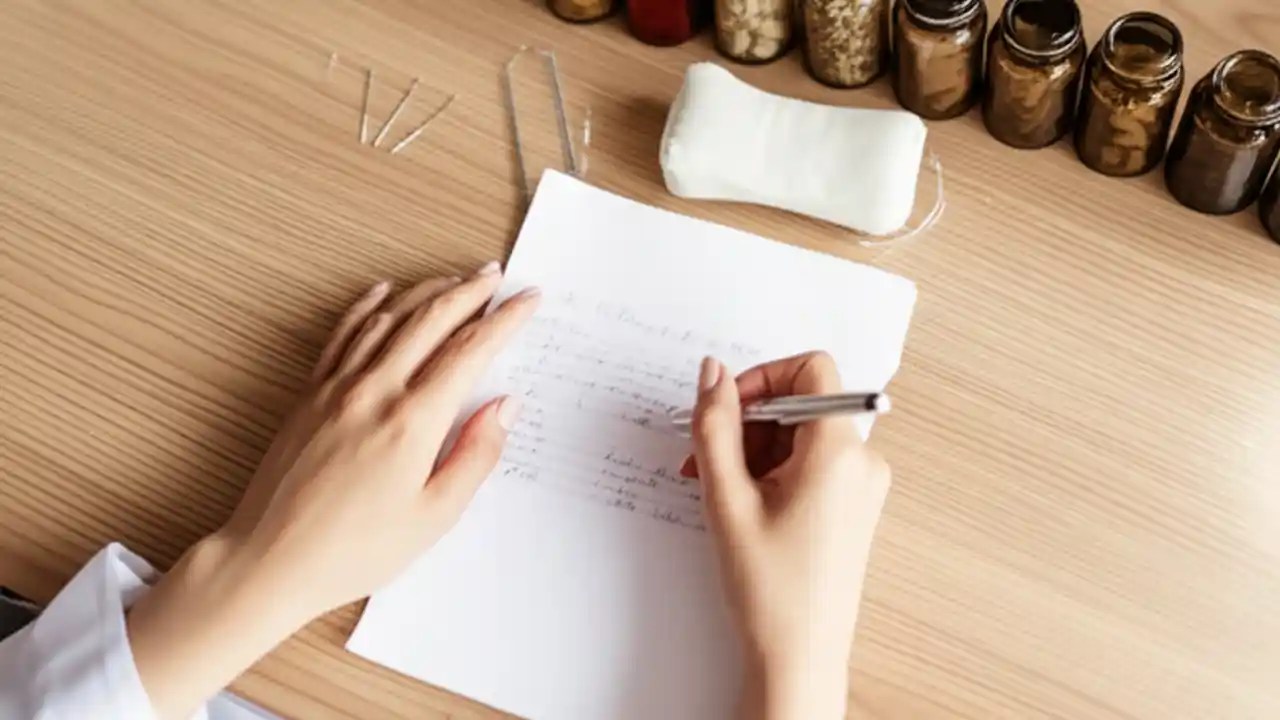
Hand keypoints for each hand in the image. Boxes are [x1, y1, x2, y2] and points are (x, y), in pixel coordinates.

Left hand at [127, 263, 539, 718]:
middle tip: (496, 276)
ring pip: (389, 317)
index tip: (527, 300)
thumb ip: (475, 455)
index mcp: (413, 421)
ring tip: (454, 279)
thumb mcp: (434, 516)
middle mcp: (375, 391)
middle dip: (469, 291)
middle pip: (430, 319)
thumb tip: (504, 407)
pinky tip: (382, 293)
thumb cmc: (355, 550)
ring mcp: (337, 388)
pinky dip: (368, 307)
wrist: (271, 560)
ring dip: (426, 291)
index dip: (504, 320)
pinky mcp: (310, 395)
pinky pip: (343, 334)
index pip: (470, 351)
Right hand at [685, 352, 891, 719]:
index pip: (811, 369)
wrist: (800, 657)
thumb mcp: (727, 498)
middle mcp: (862, 461)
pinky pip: (811, 464)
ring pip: (801, 436)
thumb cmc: (771, 588)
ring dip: (754, 451)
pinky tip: (742, 504)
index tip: (725, 408)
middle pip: (801, 404)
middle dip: (747, 424)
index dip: (762, 377)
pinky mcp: (853, 505)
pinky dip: (772, 472)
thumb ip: (715, 426)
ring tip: (718, 491)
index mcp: (839, 452)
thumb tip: (711, 372)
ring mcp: (862, 485)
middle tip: (704, 461)